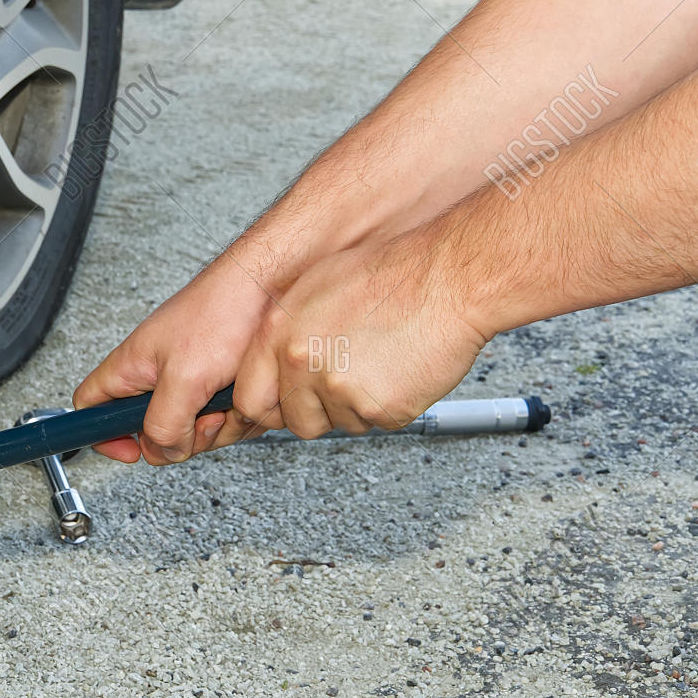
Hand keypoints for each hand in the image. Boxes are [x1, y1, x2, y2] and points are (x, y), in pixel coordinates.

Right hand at [74, 262, 275, 464]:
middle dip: (180, 437)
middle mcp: (154, 376)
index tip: (129, 450)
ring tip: (226, 398)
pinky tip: (243, 395)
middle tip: (200, 419)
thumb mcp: (185, 377)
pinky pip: (220, 420)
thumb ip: (164, 423)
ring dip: (216, 426)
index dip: (101, 434)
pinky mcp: (215, 385)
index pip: (90, 408)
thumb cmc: (222, 311)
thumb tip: (163, 450)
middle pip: (150, 432)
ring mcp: (187, 382)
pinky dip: (235, 416)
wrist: (268, 288)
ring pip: (190, 431)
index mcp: (130, 368)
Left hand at [214, 237, 492, 447]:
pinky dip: (388, 405)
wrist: (448, 278)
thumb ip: (286, 333)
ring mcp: (340, 390)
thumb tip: (272, 364)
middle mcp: (303, 364)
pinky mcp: (380, 409)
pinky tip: (398, 370)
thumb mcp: (315, 288)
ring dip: (356, 406)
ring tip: (377, 363)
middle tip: (342, 385)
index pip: (249, 399)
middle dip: (316, 413)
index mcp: (279, 334)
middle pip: (295, 422)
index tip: (283, 406)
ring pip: (339, 424)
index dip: (270, 407)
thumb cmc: (390, 274)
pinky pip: (376, 423)